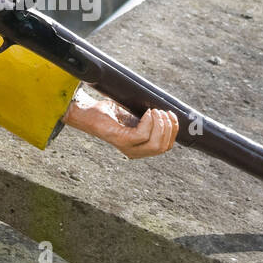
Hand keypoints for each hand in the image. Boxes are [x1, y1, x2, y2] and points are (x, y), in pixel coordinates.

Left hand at [63, 87, 178, 158]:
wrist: (89, 111)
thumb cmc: (111, 112)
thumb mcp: (136, 115)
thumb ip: (150, 118)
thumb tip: (169, 112)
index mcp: (141, 148)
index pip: (165, 147)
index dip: (173, 131)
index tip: (171, 114)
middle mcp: (135, 151)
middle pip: (163, 147)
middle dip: (169, 128)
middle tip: (163, 111)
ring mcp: (128, 147)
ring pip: (155, 144)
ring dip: (160, 125)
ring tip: (155, 110)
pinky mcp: (121, 140)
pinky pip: (142, 135)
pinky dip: (149, 122)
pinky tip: (147, 112)